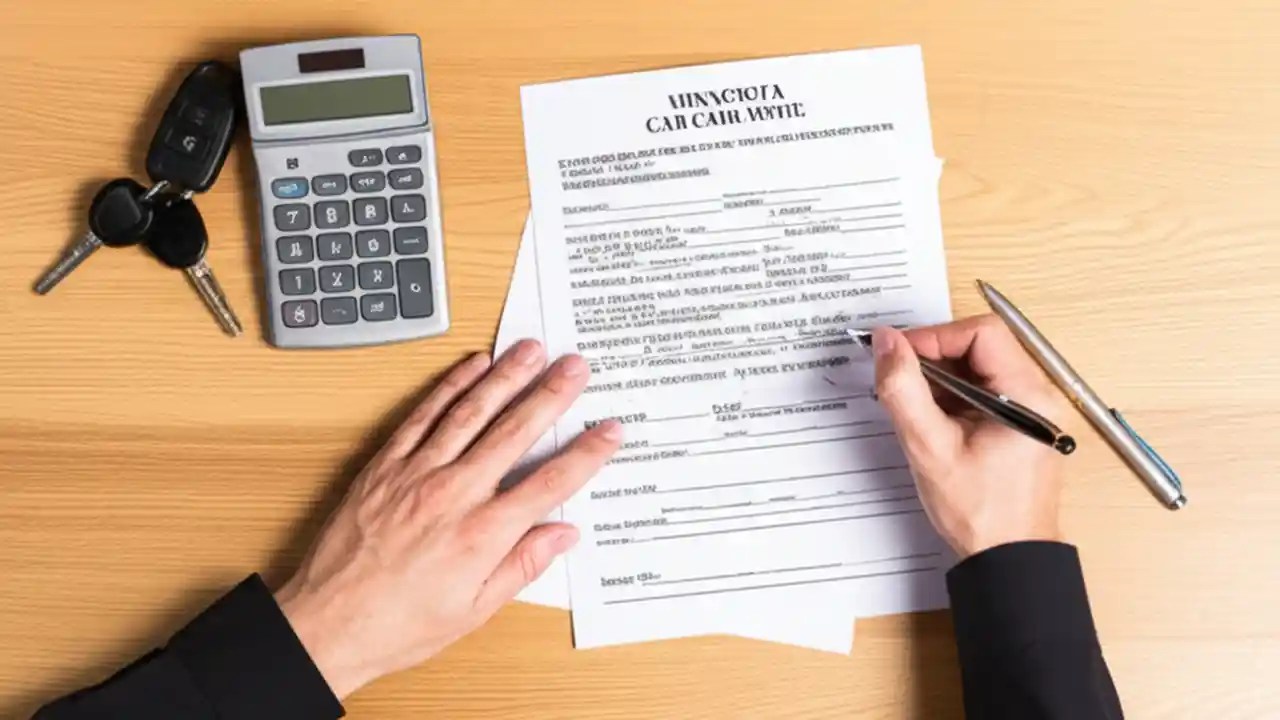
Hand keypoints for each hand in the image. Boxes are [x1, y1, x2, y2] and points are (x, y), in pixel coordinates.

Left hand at [273, 340, 619, 698]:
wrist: (328, 623)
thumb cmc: (399, 624)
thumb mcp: (474, 610)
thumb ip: (522, 565)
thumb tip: (561, 533)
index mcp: (483, 535)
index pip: (550, 482)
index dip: (586, 453)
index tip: (608, 430)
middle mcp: (454, 495)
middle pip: (515, 432)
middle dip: (551, 395)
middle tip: (576, 366)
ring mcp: (417, 474)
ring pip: (471, 412)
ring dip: (505, 377)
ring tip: (531, 350)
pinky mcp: (386, 466)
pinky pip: (423, 416)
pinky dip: (450, 387)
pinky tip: (472, 367)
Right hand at [870, 316, 1068, 558]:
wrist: (1008, 557)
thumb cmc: (980, 513)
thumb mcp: (930, 448)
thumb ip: (904, 389)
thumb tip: (886, 342)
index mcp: (1028, 395)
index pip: (981, 333)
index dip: (934, 336)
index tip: (899, 354)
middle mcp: (1039, 395)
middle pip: (981, 345)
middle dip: (934, 356)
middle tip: (900, 377)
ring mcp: (1032, 408)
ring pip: (979, 366)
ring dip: (941, 377)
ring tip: (915, 407)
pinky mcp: (1020, 421)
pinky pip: (984, 389)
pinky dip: (952, 395)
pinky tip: (932, 420)